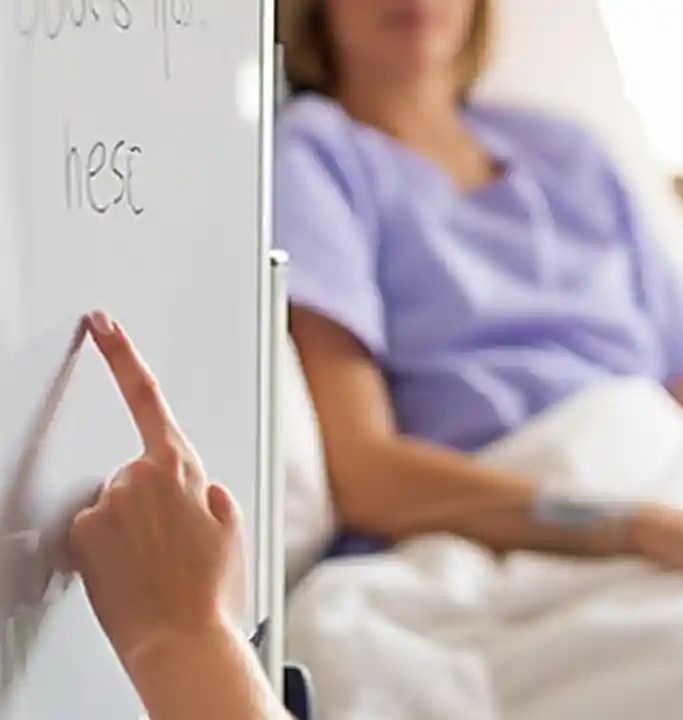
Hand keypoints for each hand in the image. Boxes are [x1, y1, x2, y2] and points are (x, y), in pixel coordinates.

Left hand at [67, 312, 245, 671]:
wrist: (181, 637)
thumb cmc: (212, 591)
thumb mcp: (234, 529)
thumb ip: (212, 493)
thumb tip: (202, 488)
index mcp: (181, 466)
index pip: (146, 395)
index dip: (122, 354)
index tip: (103, 325)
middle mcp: (137, 477)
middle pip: (135, 472)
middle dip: (150, 501)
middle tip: (173, 543)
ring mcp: (106, 504)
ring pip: (113, 504)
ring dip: (130, 528)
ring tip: (156, 563)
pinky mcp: (81, 532)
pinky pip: (92, 530)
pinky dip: (106, 548)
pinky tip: (131, 570)